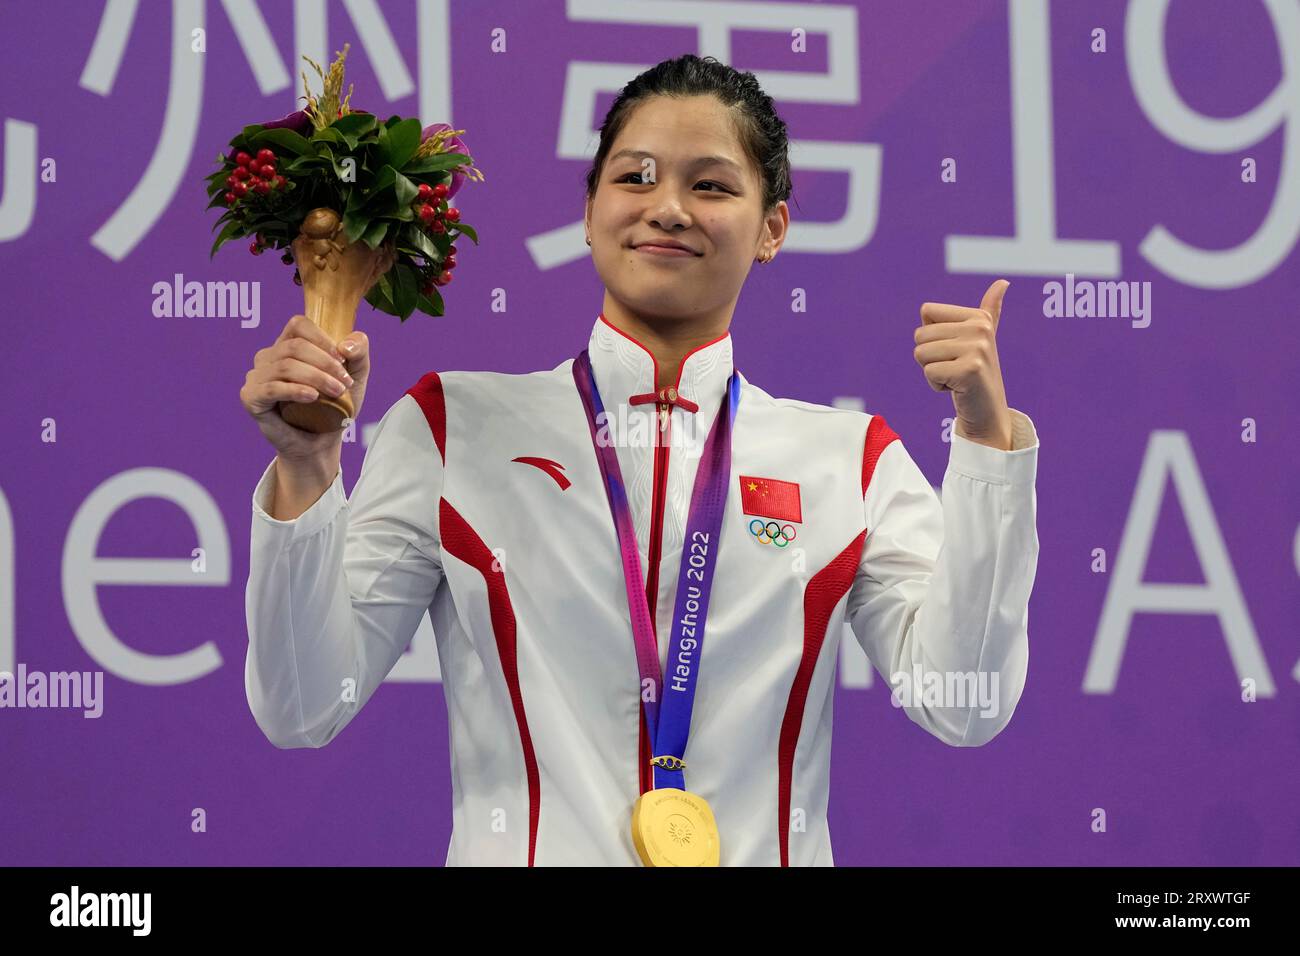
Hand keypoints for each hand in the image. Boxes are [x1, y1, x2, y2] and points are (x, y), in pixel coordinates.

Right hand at [240, 314, 372, 463]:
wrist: (322, 443)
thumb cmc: (335, 407)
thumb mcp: (355, 377)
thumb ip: (359, 353)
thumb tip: (346, 344)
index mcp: (288, 345)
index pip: (298, 325)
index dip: (322, 338)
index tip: (343, 359)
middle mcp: (268, 357)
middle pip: (294, 346)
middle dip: (325, 363)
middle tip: (344, 383)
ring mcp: (256, 376)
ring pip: (285, 366)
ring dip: (316, 378)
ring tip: (336, 392)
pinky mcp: (251, 398)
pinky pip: (271, 388)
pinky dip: (295, 390)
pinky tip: (312, 397)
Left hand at [914, 279, 1013, 449]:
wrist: (987, 411)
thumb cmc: (977, 374)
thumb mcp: (983, 339)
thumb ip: (990, 310)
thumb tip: (1003, 282)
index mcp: (978, 317)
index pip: (926, 312)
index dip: (931, 336)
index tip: (953, 350)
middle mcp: (980, 328)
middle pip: (920, 334)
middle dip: (929, 356)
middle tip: (953, 367)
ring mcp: (976, 348)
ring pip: (921, 353)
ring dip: (932, 371)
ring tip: (955, 377)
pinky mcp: (969, 369)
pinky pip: (928, 372)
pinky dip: (936, 385)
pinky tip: (956, 388)